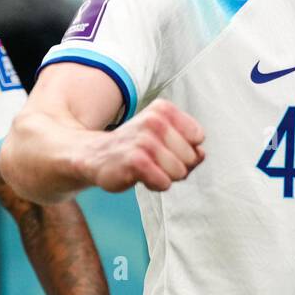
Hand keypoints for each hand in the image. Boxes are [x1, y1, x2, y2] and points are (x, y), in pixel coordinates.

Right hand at [80, 100, 205, 192]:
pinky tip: (139, 176)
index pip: (198, 136)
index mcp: (164, 109)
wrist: (93, 155)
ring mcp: (144, 140)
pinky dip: (155, 185)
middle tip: (154, 160)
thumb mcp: (164, 139)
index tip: (166, 148)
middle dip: (177, 165)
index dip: (186, 149)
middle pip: (191, 156)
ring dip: (165, 176)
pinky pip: (164, 182)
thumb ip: (190, 146)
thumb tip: (201, 155)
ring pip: (179, 172)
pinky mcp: (135, 161)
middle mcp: (155, 121)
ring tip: (147, 168)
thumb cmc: (136, 148)